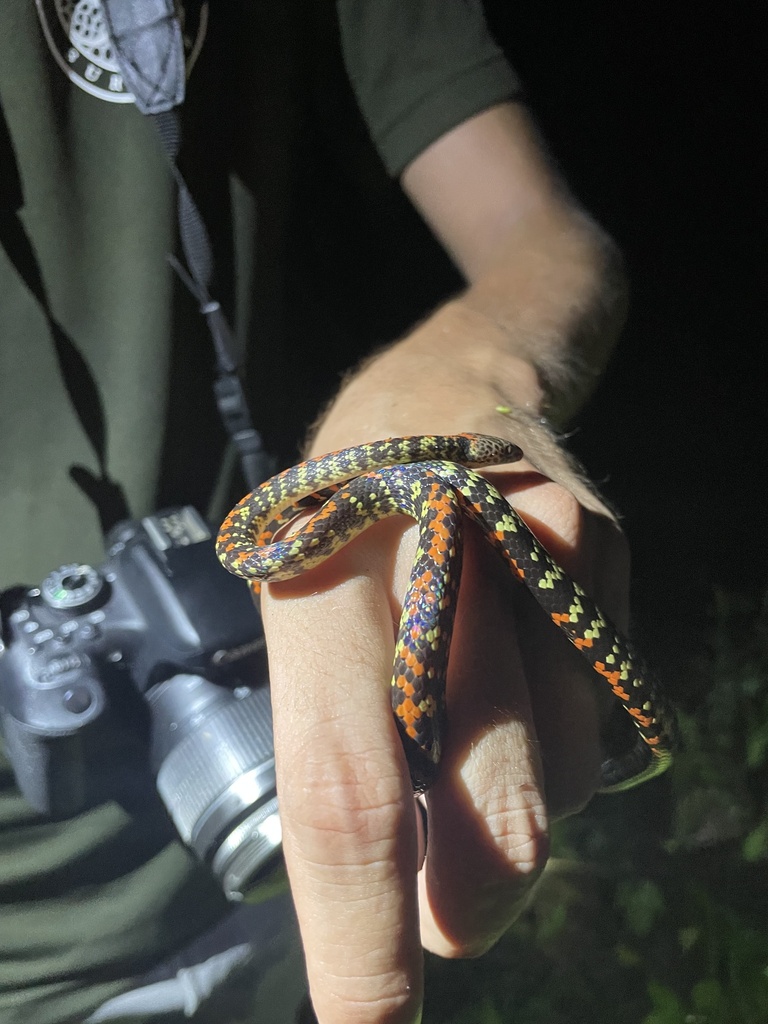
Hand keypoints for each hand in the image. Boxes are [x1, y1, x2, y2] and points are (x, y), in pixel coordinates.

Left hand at [260, 442, 629, 1023]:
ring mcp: (543, 554)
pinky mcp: (609, 556)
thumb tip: (400, 887)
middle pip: (494, 802)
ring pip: (566, 773)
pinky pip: (606, 713)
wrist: (446, 389)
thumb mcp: (304, 612)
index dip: (360, 934)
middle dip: (475, 895)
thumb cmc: (350, 522)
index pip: (347, 793)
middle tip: (450, 918)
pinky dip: (562, 743)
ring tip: (475, 728)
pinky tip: (523, 680)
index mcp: (325, 588)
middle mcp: (443, 565)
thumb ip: (346, 739)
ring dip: (521, 805)